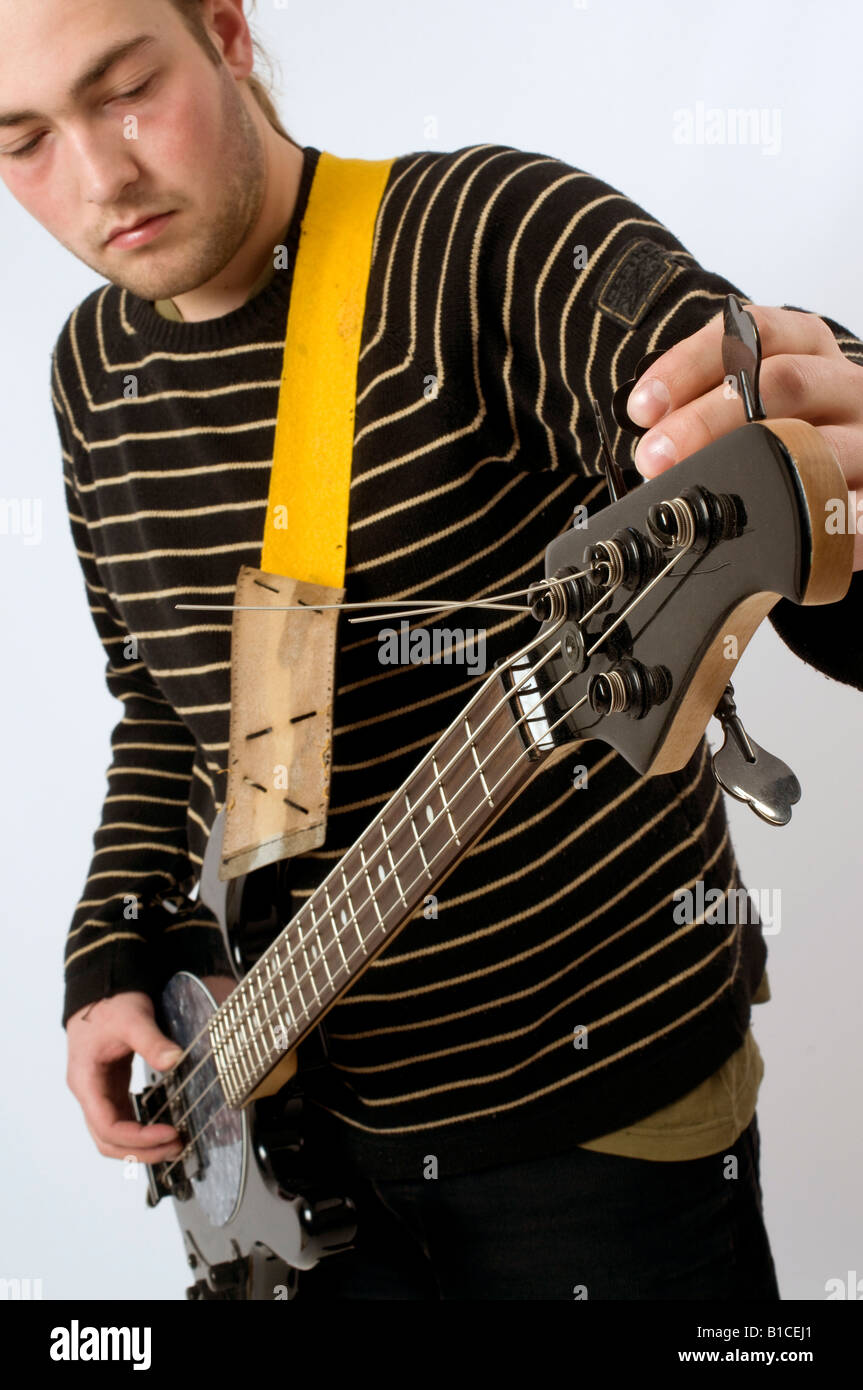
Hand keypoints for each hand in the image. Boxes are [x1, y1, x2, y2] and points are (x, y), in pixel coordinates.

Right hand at [66, 974, 236, 1163]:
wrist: (101, 991)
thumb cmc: (110, 1004)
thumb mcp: (133, 1019)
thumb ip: (152, 1042)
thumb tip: (175, 1060)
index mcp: (86, 1080)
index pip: (108, 1126)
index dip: (138, 1138)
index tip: (169, 1134)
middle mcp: (89, 1092)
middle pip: (107, 1140)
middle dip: (141, 1151)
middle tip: (176, 1147)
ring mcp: (98, 1092)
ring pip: (113, 1135)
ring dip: (140, 1146)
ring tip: (174, 1144)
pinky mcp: (111, 1088)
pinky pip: (122, 1120)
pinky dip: (140, 1131)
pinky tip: (162, 1130)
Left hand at [625, 305, 862, 570]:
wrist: (852, 469)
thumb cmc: (786, 430)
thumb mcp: (750, 398)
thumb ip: (706, 403)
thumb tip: (650, 440)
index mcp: (808, 346)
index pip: (751, 334)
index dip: (690, 365)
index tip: (642, 406)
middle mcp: (844, 385)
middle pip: (782, 383)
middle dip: (707, 420)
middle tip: (655, 456)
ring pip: (818, 445)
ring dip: (750, 471)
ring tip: (703, 493)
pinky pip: (857, 511)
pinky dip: (826, 520)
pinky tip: (787, 532)